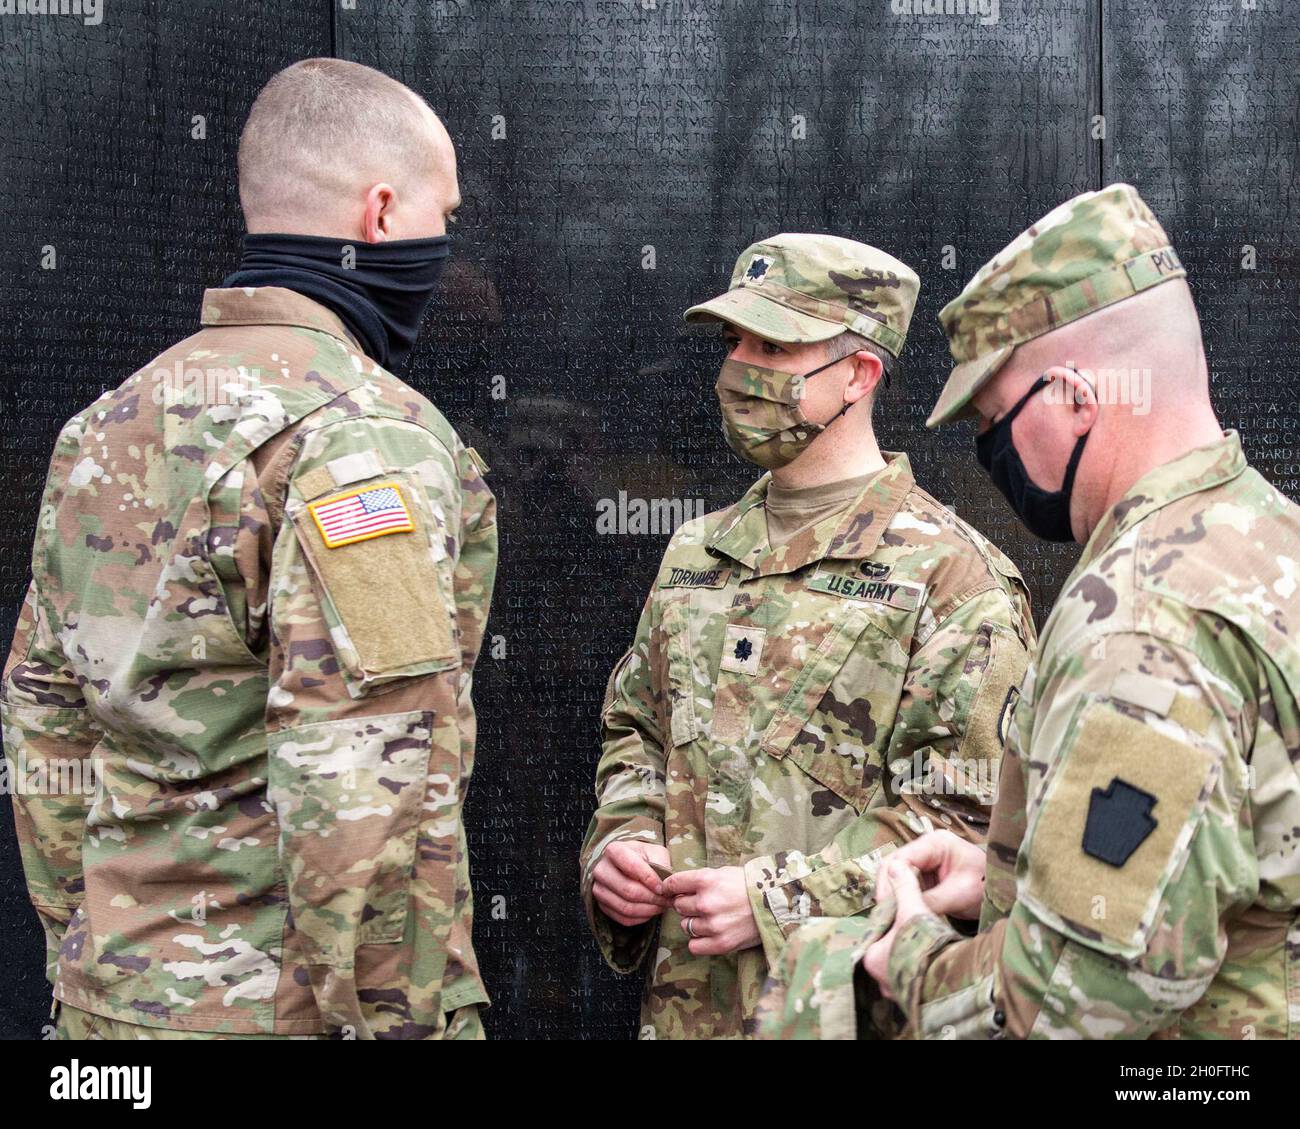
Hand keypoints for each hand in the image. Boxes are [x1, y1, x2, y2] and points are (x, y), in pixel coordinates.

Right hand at [591, 841, 671, 926]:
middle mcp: (601, 869)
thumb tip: (665, 883)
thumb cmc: (643, 857)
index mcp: (614, 850)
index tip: (663, 887)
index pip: (631, 866)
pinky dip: (641, 918)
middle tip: (666, 899)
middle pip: (628, 890)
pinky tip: (651, 911)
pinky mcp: (602, 905)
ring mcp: (599, 889)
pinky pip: (623, 919)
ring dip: (648, 910)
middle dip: (652, 898)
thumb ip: (661, 863)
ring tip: (661, 906)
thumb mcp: (654, 851)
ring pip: (625, 907)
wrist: (626, 865)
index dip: (649, 879)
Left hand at [662, 866, 759, 955]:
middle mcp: (706, 902)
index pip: (673, 884)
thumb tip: (676, 889)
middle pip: (678, 906)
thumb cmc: (749, 885)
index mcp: (706, 880)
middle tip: (701, 904)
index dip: (669, 887)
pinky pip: (694, 946)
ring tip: (711, 918)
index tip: (670, 891)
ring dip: (694, 923)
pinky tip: (710, 933)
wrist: (775, 903)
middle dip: (686, 904)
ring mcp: (712, 924)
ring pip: (685, 926)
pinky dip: (699, 941)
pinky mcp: (720, 943)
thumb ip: (700, 881)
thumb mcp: (723, 873)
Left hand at [863, 859, 932, 1000]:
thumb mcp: (914, 910)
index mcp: (870, 956)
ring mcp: (894, 991)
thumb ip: (904, 887)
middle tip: (914, 924)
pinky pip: (911, 978)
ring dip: (910, 953)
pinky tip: (930, 958)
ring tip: (924, 940)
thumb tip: (895, 865)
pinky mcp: (911, 1000)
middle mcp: (877, 978)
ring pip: (900, 964)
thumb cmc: (927, 947)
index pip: (877, 931)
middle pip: (888, 948)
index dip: (890, 917)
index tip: (902, 909)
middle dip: (900, 937)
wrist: (952, 983)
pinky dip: (918, 968)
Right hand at [886, 830, 986, 919]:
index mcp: (935, 843)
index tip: (888, 904)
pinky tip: (898, 914)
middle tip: (884, 914)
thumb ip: (932, 899)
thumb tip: (905, 910)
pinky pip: (904, 886)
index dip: (891, 880)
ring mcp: (923, 861)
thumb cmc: (987, 885)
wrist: (1003, 891)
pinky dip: (900, 899)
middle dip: (887, 888)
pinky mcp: (923, 875)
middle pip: (893, 864)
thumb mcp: (961, 893)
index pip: (902, 857)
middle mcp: (925, 848)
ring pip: (895, 876)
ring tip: (889, 917)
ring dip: (891, 895)